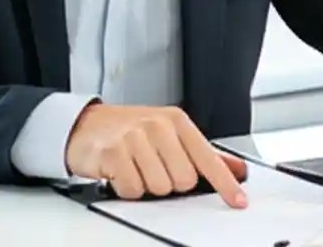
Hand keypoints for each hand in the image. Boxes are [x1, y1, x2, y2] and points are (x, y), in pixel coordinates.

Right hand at [65, 104, 247, 207]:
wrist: (85, 124)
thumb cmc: (129, 129)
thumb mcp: (168, 134)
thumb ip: (201, 153)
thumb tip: (235, 169)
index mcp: (176, 121)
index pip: (207, 158)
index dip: (224, 183)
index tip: (237, 201)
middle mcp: (158, 126)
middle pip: (184, 180)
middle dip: (170, 182)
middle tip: (154, 168)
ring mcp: (135, 138)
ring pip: (159, 188)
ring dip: (147, 186)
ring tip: (136, 167)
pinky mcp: (113, 152)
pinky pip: (133, 190)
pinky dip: (127, 188)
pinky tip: (122, 171)